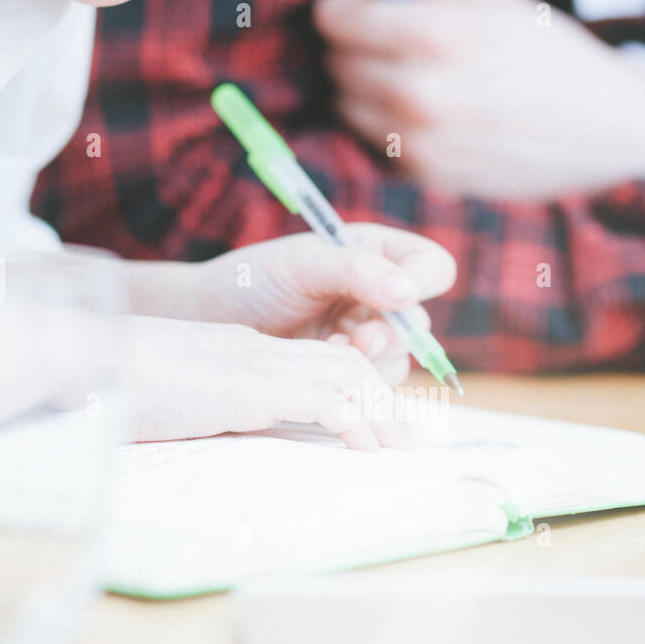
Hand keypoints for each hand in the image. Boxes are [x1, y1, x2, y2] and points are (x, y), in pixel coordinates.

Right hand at [123, 315, 420, 450]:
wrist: (83, 360)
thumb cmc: (113, 386)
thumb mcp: (173, 398)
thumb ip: (205, 410)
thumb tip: (216, 435)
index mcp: (240, 354)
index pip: (314, 365)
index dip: (352, 393)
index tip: (374, 427)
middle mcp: (257, 352)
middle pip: (342, 368)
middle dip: (380, 404)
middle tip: (405, 442)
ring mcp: (254, 365)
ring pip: (344, 380)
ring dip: (378, 416)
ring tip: (399, 449)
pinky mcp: (248, 387)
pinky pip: (320, 401)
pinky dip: (351, 423)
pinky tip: (365, 447)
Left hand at [128, 223, 455, 387]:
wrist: (212, 323)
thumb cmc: (252, 282)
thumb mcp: (302, 266)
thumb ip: (357, 271)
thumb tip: (408, 290)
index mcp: (378, 255)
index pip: (432, 268)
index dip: (423, 283)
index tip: (396, 297)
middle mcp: (380, 297)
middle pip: (418, 325)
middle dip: (389, 335)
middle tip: (356, 340)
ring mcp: (366, 337)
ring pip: (399, 361)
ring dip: (369, 363)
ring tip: (328, 350)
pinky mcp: (349, 374)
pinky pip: (373, 388)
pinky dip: (353, 383)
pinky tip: (319, 367)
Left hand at [313, 0, 644, 200]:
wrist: (603, 124)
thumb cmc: (543, 49)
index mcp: (434, 35)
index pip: (335, 18)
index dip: (339, 6)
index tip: (354, 3)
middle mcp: (419, 95)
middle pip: (335, 64)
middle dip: (351, 46)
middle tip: (389, 40)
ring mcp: (420, 144)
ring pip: (347, 107)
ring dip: (364, 88)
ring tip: (412, 76)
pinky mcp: (428, 178)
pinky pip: (375, 142)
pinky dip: (388, 125)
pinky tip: (430, 114)